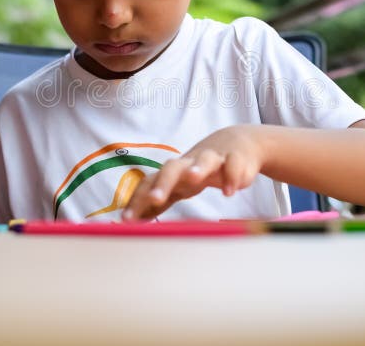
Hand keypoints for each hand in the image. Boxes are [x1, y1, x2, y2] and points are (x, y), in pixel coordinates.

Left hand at [122, 125, 263, 220]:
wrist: (237, 143)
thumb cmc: (202, 169)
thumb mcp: (181, 185)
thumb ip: (161, 201)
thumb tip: (134, 220)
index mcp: (173, 173)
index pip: (150, 183)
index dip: (138, 200)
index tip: (126, 220)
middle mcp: (190, 163)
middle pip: (172, 168)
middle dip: (163, 183)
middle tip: (155, 198)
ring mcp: (213, 159)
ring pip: (204, 160)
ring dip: (198, 168)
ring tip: (194, 178)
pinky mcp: (236, 159)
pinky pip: (233, 165)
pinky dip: (232, 177)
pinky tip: (230, 192)